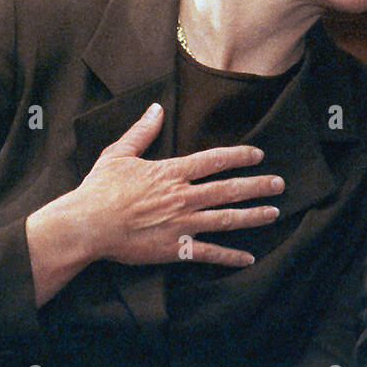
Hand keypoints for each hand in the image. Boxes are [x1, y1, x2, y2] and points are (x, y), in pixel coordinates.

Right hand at [26, 103, 283, 303]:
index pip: (214, 160)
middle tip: (279, 184)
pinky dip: (230, 257)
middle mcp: (183, 197)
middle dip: (258, 186)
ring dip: (253, 216)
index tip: (258, 155)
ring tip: (274, 213)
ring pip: (226, 219)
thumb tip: (156, 108)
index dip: (239, 156)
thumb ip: (142, 131)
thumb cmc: (99, 190)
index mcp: (171, 173)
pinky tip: (248, 258)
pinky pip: (209, 253)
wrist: (86, 225)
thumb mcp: (118, 154)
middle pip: (229, 189)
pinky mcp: (175, 248)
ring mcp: (182, 224)